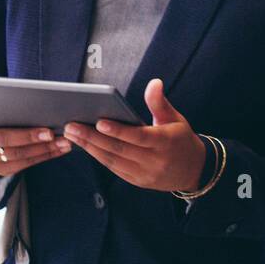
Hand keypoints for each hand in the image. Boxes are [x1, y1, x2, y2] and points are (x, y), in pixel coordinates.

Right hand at [0, 99, 70, 175]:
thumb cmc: (3, 115)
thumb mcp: (0, 106)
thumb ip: (9, 101)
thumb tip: (39, 96)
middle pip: (1, 137)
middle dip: (28, 136)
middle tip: (50, 132)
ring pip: (16, 154)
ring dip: (43, 149)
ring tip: (63, 142)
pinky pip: (23, 165)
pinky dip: (44, 156)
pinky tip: (59, 149)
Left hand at [63, 78, 206, 191]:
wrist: (193, 171)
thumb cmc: (181, 139)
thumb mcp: (175, 118)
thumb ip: (160, 102)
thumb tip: (154, 82)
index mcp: (165, 142)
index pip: (138, 136)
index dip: (118, 130)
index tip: (99, 121)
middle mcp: (154, 161)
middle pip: (119, 149)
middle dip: (92, 137)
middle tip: (71, 126)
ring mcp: (145, 174)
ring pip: (112, 160)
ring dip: (90, 147)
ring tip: (71, 134)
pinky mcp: (137, 181)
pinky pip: (114, 169)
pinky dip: (98, 156)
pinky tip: (85, 145)